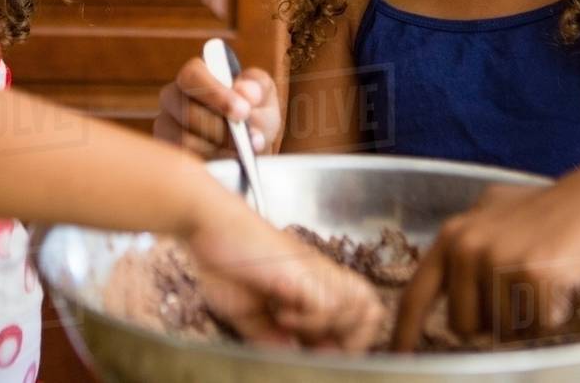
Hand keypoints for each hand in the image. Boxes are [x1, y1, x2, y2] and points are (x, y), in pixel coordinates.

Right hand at [154, 56, 281, 157]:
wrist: (248, 150)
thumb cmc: (253, 115)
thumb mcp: (263, 97)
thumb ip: (258, 88)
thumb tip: (246, 92)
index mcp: (193, 78)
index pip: (192, 76)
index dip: (216, 94)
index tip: (243, 111)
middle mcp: (173, 101)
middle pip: (187, 112)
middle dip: (222, 129)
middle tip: (250, 141)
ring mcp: (167, 130)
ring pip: (184, 142)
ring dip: (219, 151)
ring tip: (243, 156)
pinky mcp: (171, 157)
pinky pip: (185, 165)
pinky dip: (212, 166)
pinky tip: (230, 167)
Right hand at [186, 198, 383, 350]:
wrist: (208, 223)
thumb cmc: (222, 259)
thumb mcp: (246, 310)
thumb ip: (268, 335)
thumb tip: (289, 354)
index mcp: (311, 288)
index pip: (353, 318)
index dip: (345, 343)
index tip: (318, 356)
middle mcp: (320, 278)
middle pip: (371, 310)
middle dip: (353, 340)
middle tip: (320, 349)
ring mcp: (314, 273)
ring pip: (361, 308)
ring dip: (335, 330)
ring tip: (303, 334)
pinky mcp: (300, 272)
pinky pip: (327, 308)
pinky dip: (309, 322)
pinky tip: (282, 316)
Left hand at [393, 158, 579, 349]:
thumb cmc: (554, 213)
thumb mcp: (496, 219)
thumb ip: (467, 250)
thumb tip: (450, 303)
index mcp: (454, 235)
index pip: (418, 293)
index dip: (405, 331)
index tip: (397, 358)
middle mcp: (468, 245)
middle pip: (465, 326)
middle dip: (495, 322)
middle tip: (523, 286)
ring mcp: (499, 258)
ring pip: (504, 330)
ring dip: (528, 317)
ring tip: (546, 277)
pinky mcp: (533, 273)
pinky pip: (537, 327)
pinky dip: (554, 314)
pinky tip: (565, 282)